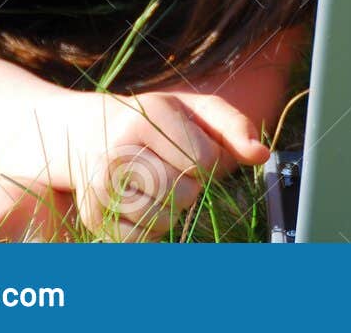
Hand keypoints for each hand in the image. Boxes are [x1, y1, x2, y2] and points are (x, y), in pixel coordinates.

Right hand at [71, 90, 269, 241]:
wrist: (88, 132)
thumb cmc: (154, 121)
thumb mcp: (195, 109)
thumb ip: (234, 126)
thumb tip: (262, 154)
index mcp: (147, 117)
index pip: (203, 161)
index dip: (210, 161)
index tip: (193, 150)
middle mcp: (117, 152)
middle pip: (184, 194)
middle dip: (192, 187)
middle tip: (175, 170)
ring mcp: (99, 187)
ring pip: (163, 220)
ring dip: (173, 210)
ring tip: (160, 186)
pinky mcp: (93, 216)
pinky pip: (140, 241)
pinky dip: (152, 229)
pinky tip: (144, 204)